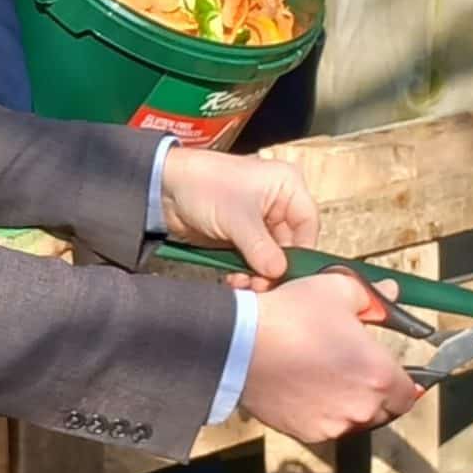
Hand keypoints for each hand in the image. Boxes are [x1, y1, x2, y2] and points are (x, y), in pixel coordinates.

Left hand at [158, 148, 318, 279]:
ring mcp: (261, 221)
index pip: (308, 224)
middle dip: (276, 268)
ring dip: (260, 274)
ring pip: (272, 256)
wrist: (164, 188)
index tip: (289, 274)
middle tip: (261, 286)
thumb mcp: (236, 217)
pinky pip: (255, 260)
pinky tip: (235, 279)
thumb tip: (278, 273)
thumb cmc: (204, 186)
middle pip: (291, 244)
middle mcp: (278, 203)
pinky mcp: (244, 236)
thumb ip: (260, 248)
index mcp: (287, 186)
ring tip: (244, 284)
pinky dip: (248, 272)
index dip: (302, 251)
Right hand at [237, 273, 422, 441]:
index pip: (410, 392)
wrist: (239, 343)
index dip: (406, 381)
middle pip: (384, 409)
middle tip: (357, 369)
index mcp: (379, 374)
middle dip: (377, 391)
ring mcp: (333, 424)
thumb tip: (391, 292)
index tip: (398, 374)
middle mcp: (361, 407)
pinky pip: (326, 426)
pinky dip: (323, 412)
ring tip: (328, 376)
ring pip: (354, 419)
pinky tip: (306, 387)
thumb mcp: (338, 289)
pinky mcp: (306, 432)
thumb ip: (372, 297)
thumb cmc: (290, 315)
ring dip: (349, 403)